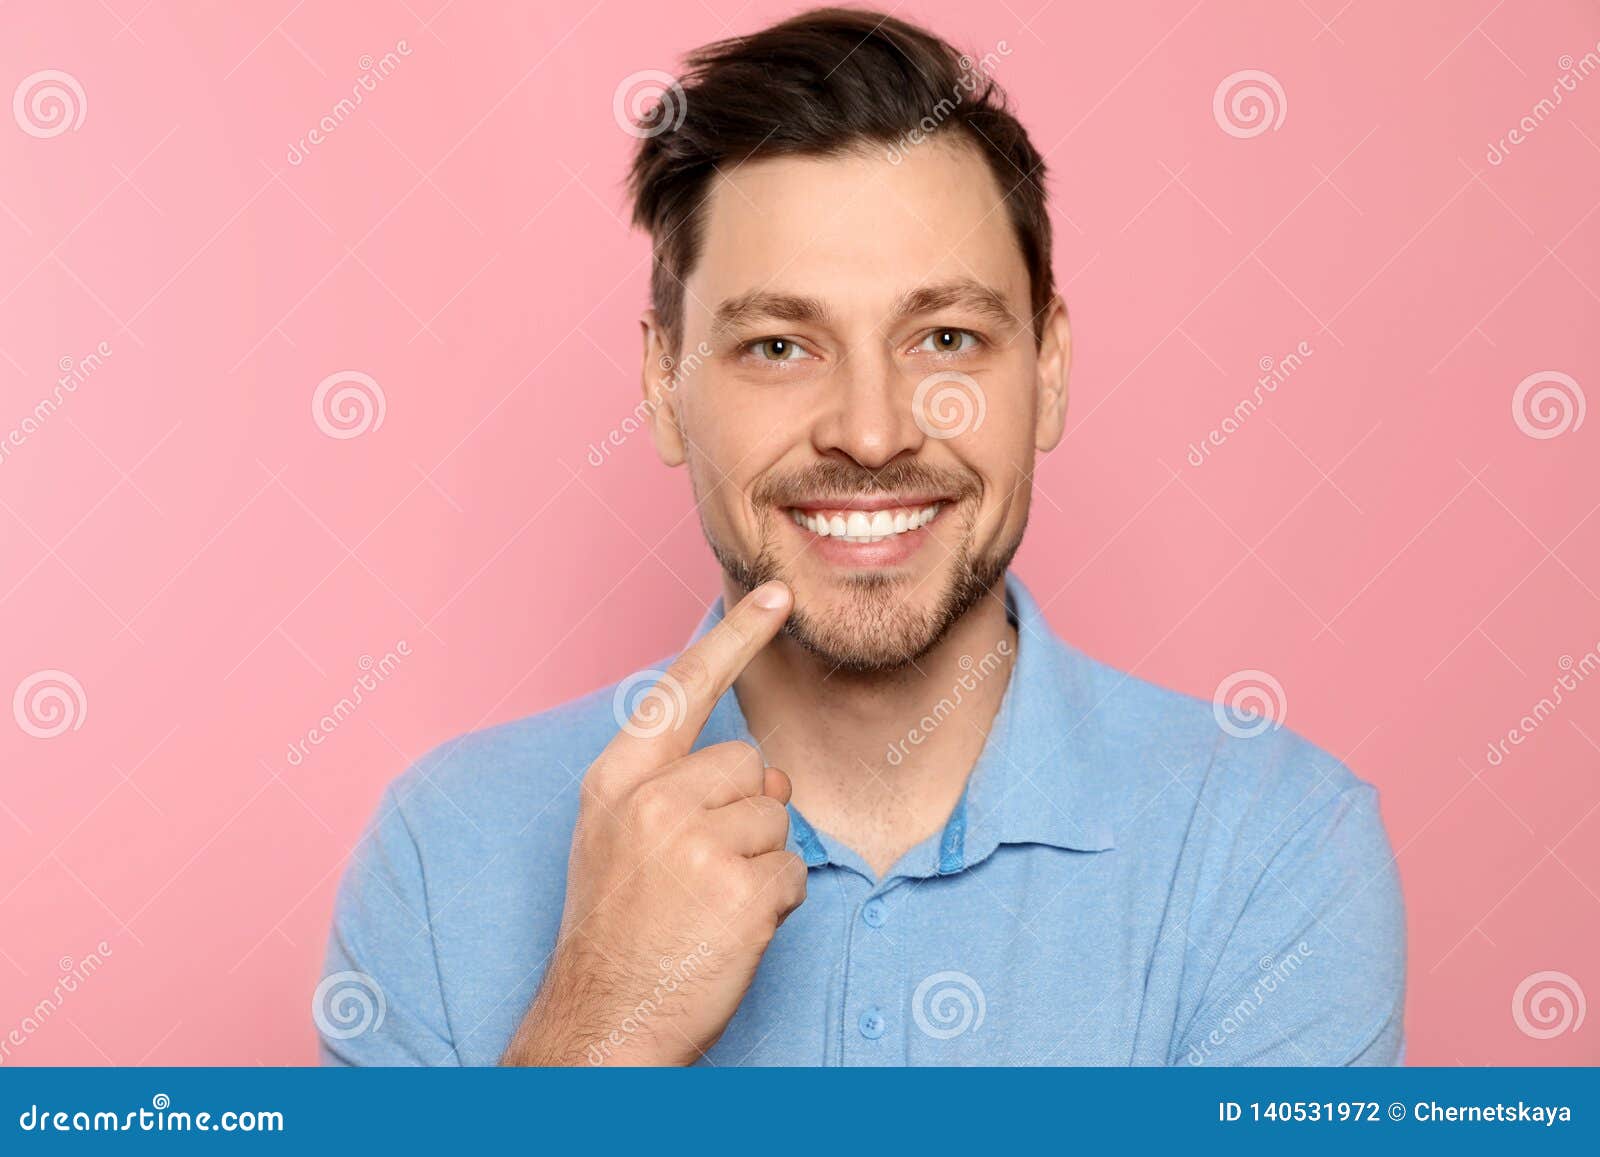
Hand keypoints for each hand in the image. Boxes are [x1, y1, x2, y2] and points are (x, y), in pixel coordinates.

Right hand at [501, 580, 805, 1065]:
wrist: (602, 1024)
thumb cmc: (617, 934)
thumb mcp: (616, 840)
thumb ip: (672, 788)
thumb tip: (763, 772)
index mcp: (615, 782)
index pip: (681, 691)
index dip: (735, 639)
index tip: (778, 595)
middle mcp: (650, 802)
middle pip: (751, 765)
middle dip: (748, 813)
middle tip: (703, 872)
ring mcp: (693, 845)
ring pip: (778, 817)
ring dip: (762, 862)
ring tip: (709, 906)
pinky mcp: (737, 891)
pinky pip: (792, 870)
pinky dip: (776, 902)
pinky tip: (730, 931)